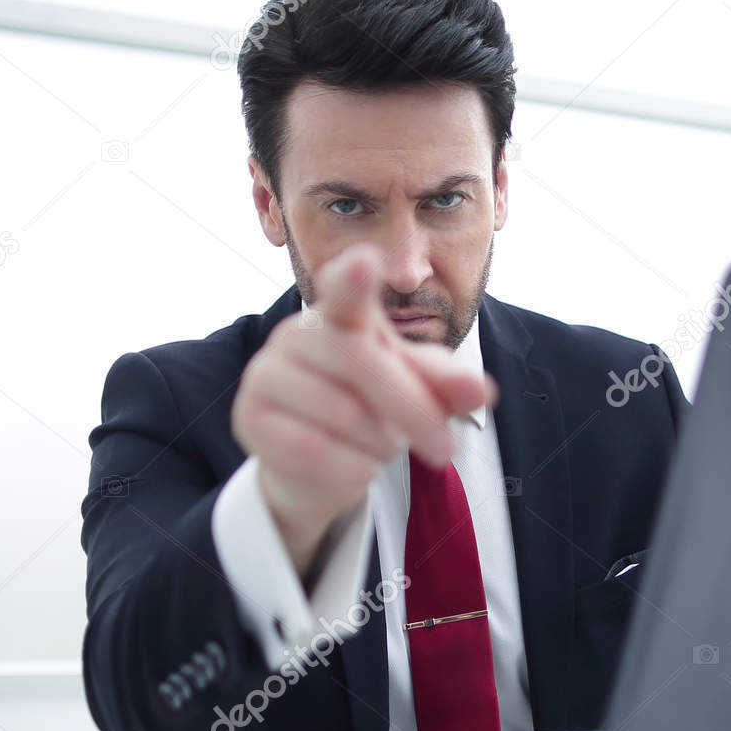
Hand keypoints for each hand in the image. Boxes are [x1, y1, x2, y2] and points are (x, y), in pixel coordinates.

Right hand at [232, 244, 494, 575]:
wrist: (316, 466)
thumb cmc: (371, 410)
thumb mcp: (418, 393)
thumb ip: (447, 386)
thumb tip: (482, 392)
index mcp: (340, 315)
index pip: (346, 290)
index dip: (355, 278)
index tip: (367, 262)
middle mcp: (295, 334)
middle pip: (364, 364)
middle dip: (415, 411)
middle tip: (447, 448)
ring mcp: (264, 373)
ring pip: (342, 413)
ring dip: (381, 443)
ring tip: (384, 447)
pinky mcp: (247, 418)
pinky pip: (313, 450)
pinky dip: (352, 469)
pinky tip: (358, 468)